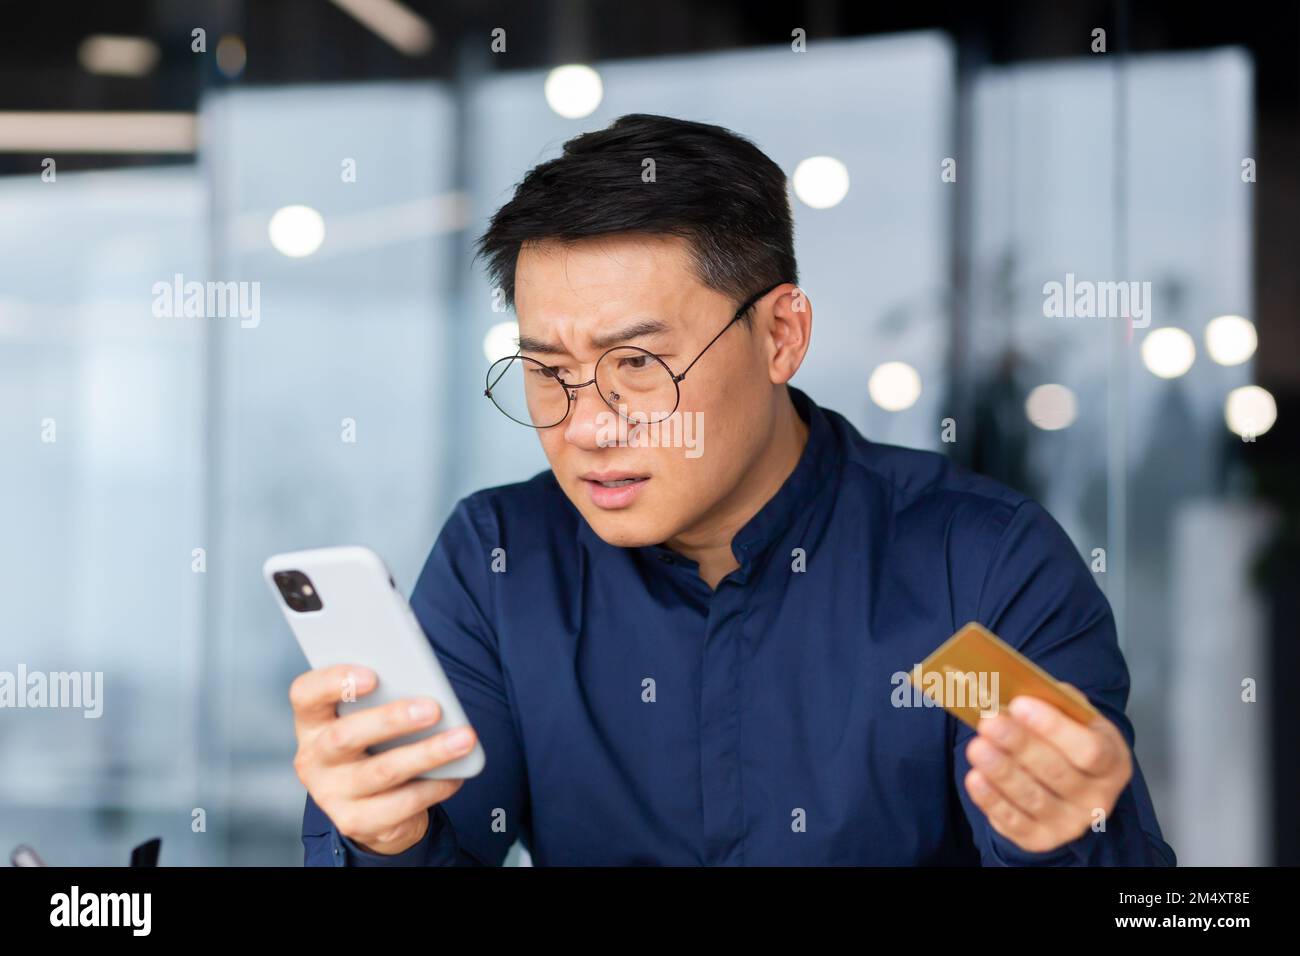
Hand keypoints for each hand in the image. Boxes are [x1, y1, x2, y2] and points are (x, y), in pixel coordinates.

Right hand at [290, 663, 477, 855]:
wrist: (369, 806)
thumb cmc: (374, 744)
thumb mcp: (368, 718)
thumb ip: (385, 697)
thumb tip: (427, 688)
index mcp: (312, 722)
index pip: (305, 695)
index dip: (334, 682)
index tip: (373, 675)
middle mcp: (313, 759)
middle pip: (345, 736)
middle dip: (392, 719)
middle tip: (433, 708)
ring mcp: (331, 794)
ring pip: (383, 772)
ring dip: (428, 753)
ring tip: (463, 738)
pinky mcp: (355, 822)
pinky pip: (401, 803)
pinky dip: (434, 786)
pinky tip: (456, 774)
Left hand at [963, 684, 1132, 854]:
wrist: (1071, 783)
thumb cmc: (1068, 741)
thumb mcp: (1075, 718)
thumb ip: (1056, 702)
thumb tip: (1021, 688)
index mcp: (1112, 762)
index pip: (1089, 749)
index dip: (1054, 727)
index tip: (1020, 704)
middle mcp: (1097, 798)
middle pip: (1057, 773)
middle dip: (1020, 745)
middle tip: (990, 722)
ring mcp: (1070, 823)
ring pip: (1033, 798)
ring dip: (1002, 772)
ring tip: (977, 746)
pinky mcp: (1041, 838)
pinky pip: (1014, 822)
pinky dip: (992, 800)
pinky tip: (975, 778)